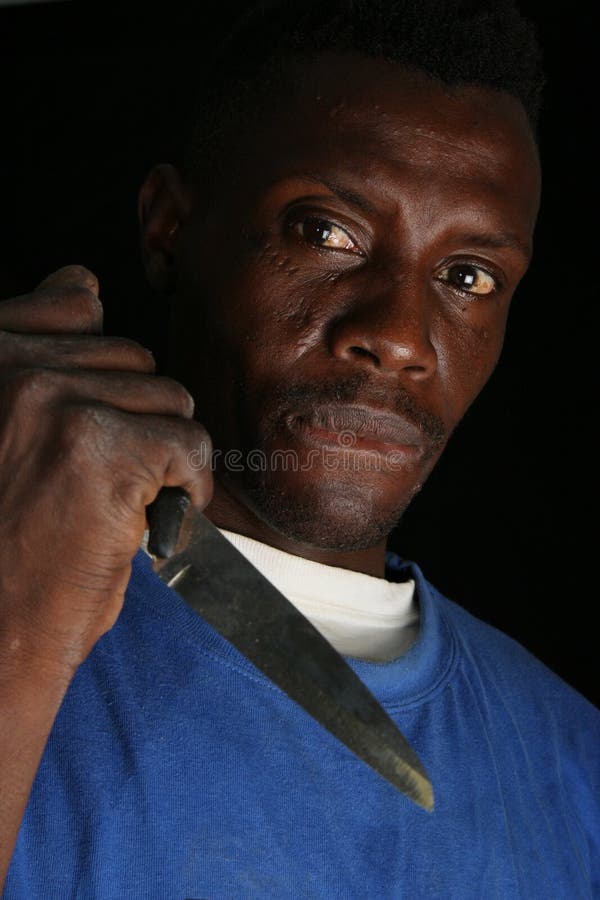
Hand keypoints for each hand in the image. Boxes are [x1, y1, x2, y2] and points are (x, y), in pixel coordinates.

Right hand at [0, 266, 211, 674]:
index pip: (75, 301)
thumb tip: (82, 282)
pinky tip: (148, 516)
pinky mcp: (100, 448)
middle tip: (93, 480)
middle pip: (132, 358)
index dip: (101, 368)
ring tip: (111, 501)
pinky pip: (187, 442)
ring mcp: (51, 399)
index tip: (90, 422)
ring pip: (167, 399)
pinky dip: (187, 484)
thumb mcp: (0, 424)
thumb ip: (36, 355)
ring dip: (157, 453)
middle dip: (131, 420)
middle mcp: (5, 362)